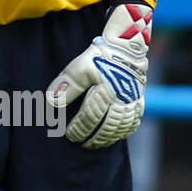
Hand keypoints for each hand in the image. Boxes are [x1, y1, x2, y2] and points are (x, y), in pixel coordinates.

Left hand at [46, 0, 151, 148]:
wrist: (126, 46)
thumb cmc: (99, 56)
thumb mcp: (79, 67)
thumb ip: (66, 86)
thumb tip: (52, 103)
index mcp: (106, 92)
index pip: (90, 118)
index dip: (79, 129)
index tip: (69, 136)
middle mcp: (121, 99)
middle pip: (107, 127)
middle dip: (94, 138)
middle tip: (82, 143)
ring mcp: (132, 100)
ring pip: (121, 126)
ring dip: (109, 137)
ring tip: (97, 143)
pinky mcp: (139, 98)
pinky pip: (134, 120)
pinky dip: (125, 130)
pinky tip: (117, 135)